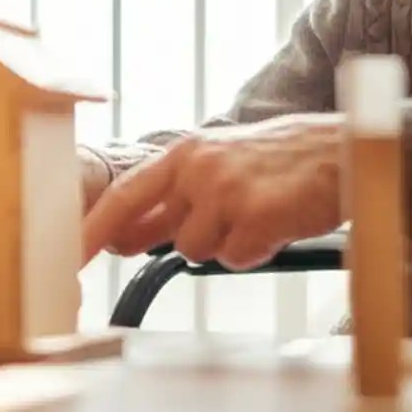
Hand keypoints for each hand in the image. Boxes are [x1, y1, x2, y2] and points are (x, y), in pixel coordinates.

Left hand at [81, 114, 344, 270]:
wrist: (342, 150)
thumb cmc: (279, 162)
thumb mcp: (217, 167)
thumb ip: (173, 201)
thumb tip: (126, 237)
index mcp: (186, 153)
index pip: (125, 194)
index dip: (92, 227)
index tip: (69, 254)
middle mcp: (200, 168)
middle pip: (158, 231)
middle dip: (135, 246)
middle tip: (106, 260)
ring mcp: (228, 191)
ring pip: (198, 251)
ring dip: (223, 246)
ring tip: (253, 220)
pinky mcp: (258, 215)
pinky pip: (236, 258)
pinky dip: (253, 252)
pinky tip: (273, 227)